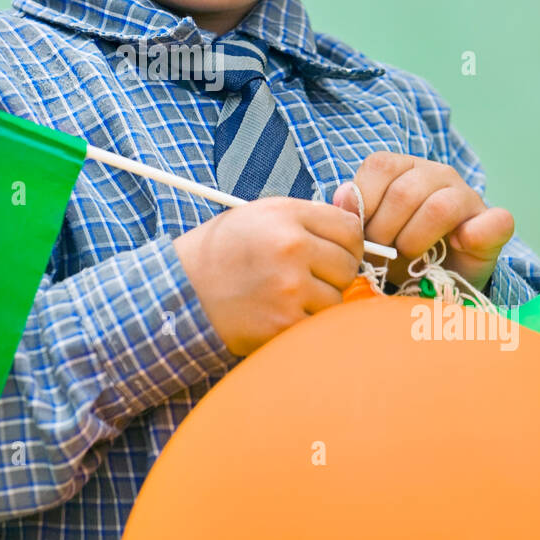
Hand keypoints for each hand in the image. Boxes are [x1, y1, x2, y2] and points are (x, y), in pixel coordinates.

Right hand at [172, 196, 364, 356]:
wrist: (182, 292)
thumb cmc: (223, 253)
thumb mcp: (259, 216)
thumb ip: (309, 216)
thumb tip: (357, 214)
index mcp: (285, 215)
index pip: (350, 228)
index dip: (346, 244)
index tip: (332, 253)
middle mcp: (290, 247)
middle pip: (348, 265)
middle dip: (332, 275)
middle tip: (304, 278)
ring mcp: (289, 287)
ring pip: (336, 299)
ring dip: (318, 302)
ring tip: (285, 296)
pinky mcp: (284, 323)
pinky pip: (318, 325)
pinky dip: (304, 324)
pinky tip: (278, 313)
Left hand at [331, 151, 514, 292]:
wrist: (436, 280)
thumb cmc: (397, 250)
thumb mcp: (368, 231)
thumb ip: (353, 213)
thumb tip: (342, 199)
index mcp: (404, 167)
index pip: (380, 166)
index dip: (364, 203)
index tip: (361, 232)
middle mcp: (437, 173)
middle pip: (404, 193)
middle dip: (385, 232)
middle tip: (384, 252)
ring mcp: (468, 195)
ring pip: (439, 208)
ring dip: (416, 241)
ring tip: (411, 257)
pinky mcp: (494, 222)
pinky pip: (494, 221)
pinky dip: (475, 236)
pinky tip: (458, 247)